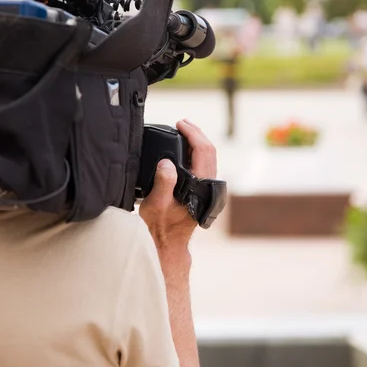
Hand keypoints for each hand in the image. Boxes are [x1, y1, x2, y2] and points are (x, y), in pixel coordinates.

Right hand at [139, 119, 216, 246]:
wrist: (167, 243)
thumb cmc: (161, 226)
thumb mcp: (156, 204)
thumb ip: (164, 182)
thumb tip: (166, 163)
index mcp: (200, 186)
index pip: (203, 151)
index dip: (193, 134)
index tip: (180, 124)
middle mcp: (207, 186)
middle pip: (209, 151)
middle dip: (196, 133)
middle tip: (182, 123)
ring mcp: (207, 188)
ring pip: (209, 157)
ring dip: (197, 142)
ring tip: (183, 131)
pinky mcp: (202, 190)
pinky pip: (203, 165)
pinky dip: (196, 152)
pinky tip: (184, 149)